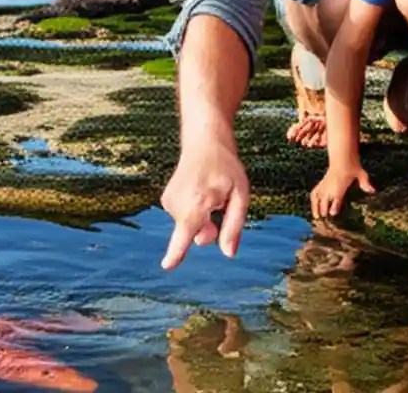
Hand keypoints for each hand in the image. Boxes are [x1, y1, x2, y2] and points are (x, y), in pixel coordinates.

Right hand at [159, 135, 249, 270]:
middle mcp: (179, 202)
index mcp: (199, 201)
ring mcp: (169, 200)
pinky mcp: (166, 200)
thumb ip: (234, 226)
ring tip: (209, 192)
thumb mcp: (241, 195)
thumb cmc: (226, 168)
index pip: (187, 231)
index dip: (177, 251)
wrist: (204, 142)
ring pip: (189, 227)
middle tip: (219, 204)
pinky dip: (193, 211)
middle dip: (208, 229)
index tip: (167, 266)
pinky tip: (199, 192)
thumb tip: (228, 253)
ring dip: (201, 217)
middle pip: (196, 235)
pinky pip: (183, 218)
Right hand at [309, 165, 374, 218]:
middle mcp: (330, 187)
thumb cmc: (352, 166)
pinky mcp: (322, 183)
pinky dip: (313, 199)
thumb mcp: (361, 174)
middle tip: (325, 220)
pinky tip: (313, 205)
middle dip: (324, 210)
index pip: (336, 198)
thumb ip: (365, 183)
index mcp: (340, 186)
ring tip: (316, 217)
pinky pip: (314, 192)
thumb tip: (373, 190)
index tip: (332, 214)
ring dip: (315, 207)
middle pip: (324, 201)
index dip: (334, 207)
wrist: (342, 157)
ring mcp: (325, 185)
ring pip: (317, 198)